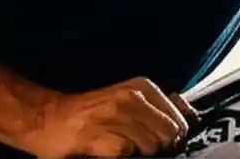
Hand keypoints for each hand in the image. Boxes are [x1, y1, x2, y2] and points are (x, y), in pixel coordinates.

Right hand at [24, 77, 198, 157]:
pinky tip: (111, 150)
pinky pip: (129, 153)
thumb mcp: (129, 98)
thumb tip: (190, 113)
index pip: (180, 118)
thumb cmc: (92, 113)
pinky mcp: (101, 137)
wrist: (49, 119)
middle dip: (161, 146)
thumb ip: (161, 104)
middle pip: (170, 134)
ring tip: (123, 147)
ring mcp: (116, 116)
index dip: (173, 135)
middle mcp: (132, 98)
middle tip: (140, 147)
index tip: (160, 141)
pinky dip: (125, 156)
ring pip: (153, 146)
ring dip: (142, 153)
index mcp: (143, 87)